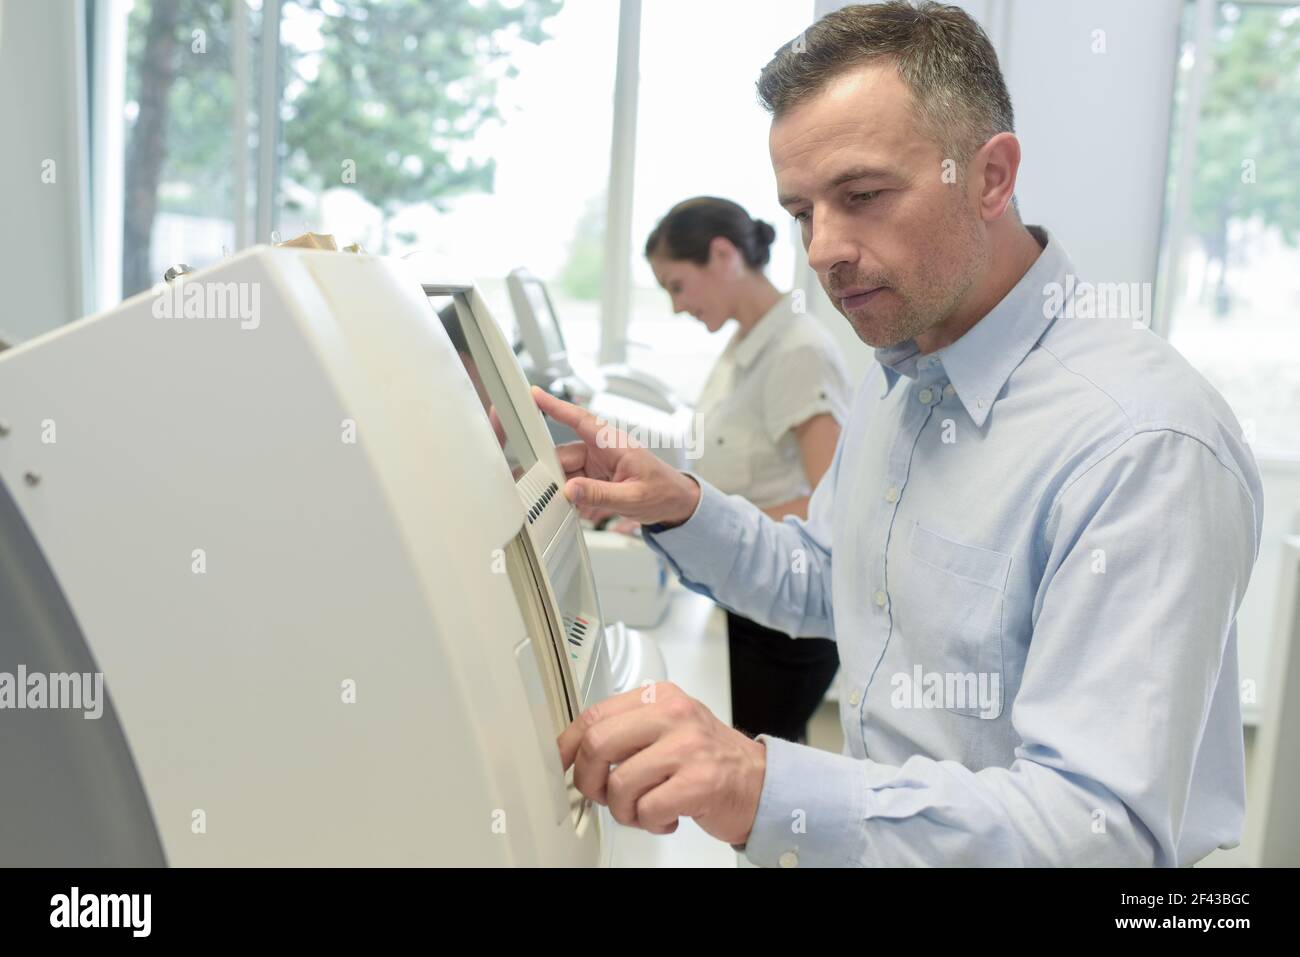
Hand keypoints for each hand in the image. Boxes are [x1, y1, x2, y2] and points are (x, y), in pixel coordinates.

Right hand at [532, 387, 700, 527]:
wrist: (676, 503)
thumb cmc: (663, 492)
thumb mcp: (633, 497)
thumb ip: (600, 495)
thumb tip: (571, 490)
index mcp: (613, 444)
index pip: (580, 420)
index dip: (555, 406)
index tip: (535, 394)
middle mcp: (602, 450)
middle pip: (564, 455)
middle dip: (553, 472)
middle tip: (542, 491)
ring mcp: (597, 464)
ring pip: (566, 472)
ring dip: (564, 489)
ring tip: (569, 505)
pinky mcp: (595, 477)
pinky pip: (574, 484)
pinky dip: (573, 497)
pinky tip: (583, 508)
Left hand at [557, 682, 766, 845]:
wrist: (760, 783)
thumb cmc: (709, 759)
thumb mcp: (667, 728)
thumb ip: (626, 732)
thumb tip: (573, 753)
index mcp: (659, 697)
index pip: (594, 715)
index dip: (567, 747)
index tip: (562, 767)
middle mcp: (673, 714)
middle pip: (598, 744)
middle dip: (590, 781)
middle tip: (602, 796)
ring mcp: (688, 746)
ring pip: (620, 783)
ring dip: (624, 810)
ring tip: (642, 809)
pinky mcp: (700, 781)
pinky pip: (647, 809)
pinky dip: (649, 823)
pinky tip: (665, 817)